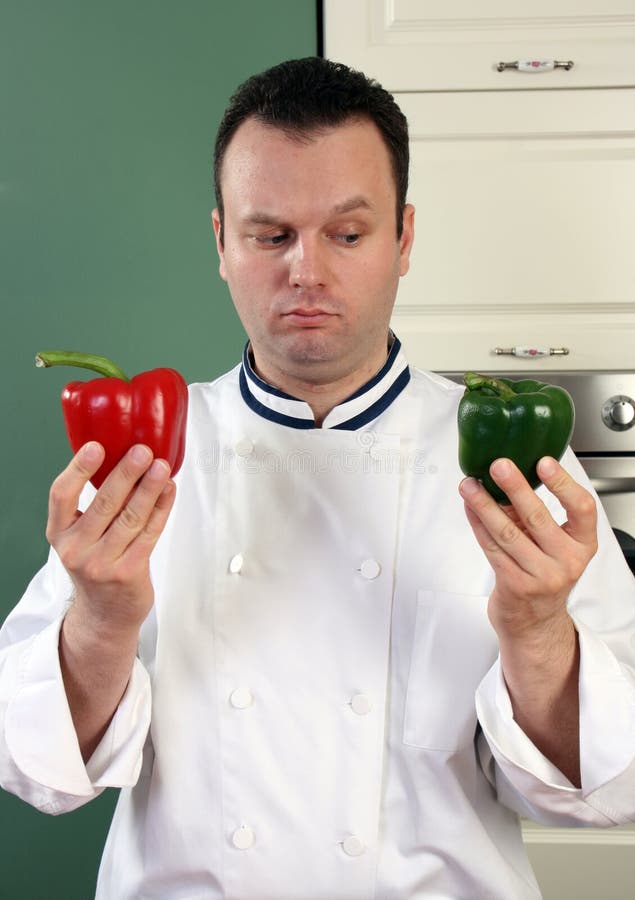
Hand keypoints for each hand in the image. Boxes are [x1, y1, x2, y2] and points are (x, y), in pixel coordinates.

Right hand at [46, 441, 175, 636]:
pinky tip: (169, 491)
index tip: (95, 446)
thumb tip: (126, 460)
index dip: (77, 469)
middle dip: (126, 474)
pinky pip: (149, 533)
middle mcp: (75, 549)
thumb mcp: (83, 537)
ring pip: (131, 517)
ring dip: (149, 488)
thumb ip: (98, 506)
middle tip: (142, 451)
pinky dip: (161, 508)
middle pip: (104, 504)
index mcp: (59, 533)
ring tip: (162, 467)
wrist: (104, 613)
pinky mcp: (128, 573)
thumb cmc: (97, 563)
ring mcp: (101, 563)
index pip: (61, 495)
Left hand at [459, 456, 597, 639]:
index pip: (582, 508)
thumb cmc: (542, 573)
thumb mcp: (551, 544)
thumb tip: (504, 476)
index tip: (544, 462)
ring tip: (469, 484)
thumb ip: (534, 514)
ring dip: (484, 504)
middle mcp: (567, 561)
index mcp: (582, 544)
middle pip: (537, 517)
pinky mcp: (515, 585)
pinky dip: (477, 524)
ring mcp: (541, 576)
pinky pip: (491, 548)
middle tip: (498, 465)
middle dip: (514, 487)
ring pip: (507, 532)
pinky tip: (469, 507)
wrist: (535, 621)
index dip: (563, 483)